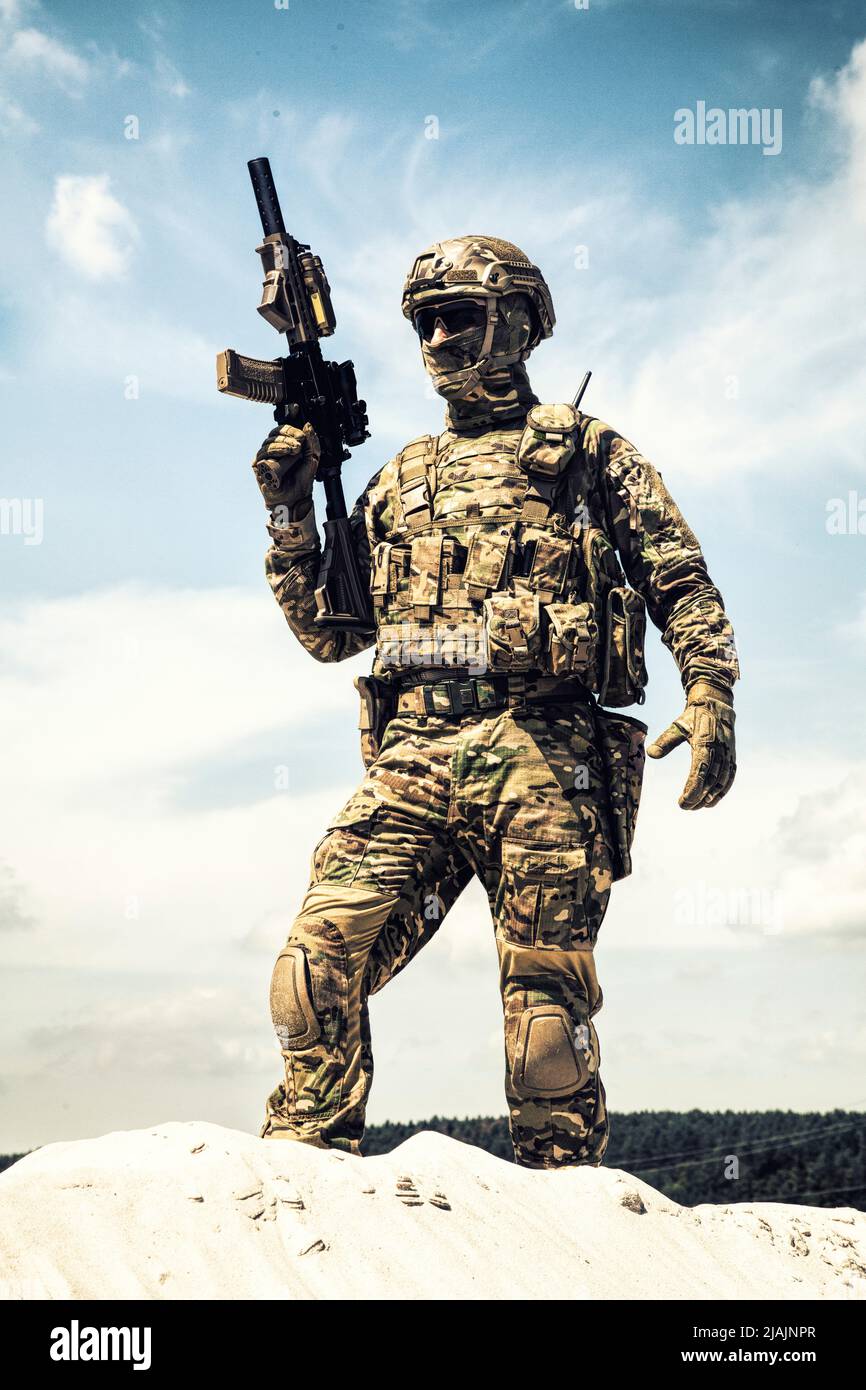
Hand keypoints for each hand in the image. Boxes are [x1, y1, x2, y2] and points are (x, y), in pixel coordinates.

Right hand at [252, 421, 319, 514]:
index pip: (282, 431)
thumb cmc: (302, 479)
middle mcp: (272, 450)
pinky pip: (261, 455)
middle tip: (298, 446)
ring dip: (281, 445)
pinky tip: (283, 454)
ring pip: (267, 444)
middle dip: (287, 438)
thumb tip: (308, 425)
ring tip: (292, 450)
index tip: (301, 436)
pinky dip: (273, 452)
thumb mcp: (312, 458)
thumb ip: (312, 442)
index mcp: (284, 445)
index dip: (290, 430)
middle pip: (274, 435)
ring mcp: (264, 457)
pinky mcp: (257, 466)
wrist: (296, 497)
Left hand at [646, 680, 735, 809]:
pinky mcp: (731, 757)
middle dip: (698, 797)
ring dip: (710, 797)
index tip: (683, 801)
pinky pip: (729, 778)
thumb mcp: (677, 726)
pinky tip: (711, 801)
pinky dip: (721, 792)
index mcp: (705, 743)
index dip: (693, 788)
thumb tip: (651, 754)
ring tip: (696, 807)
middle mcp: (719, 751)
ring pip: (721, 782)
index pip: (700, 771)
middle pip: (710, 780)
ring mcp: (728, 755)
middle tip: (685, 807)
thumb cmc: (694, 717)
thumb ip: (665, 741)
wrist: (717, 706)